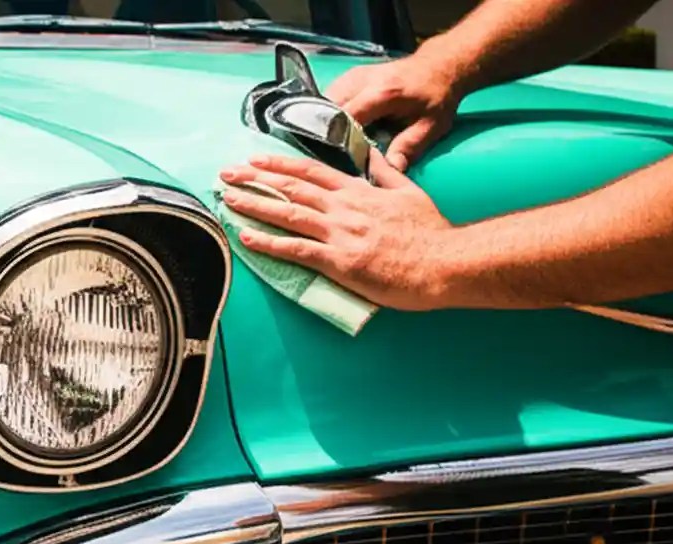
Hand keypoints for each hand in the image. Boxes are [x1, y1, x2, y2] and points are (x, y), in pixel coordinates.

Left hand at [219, 152, 463, 311]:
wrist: (445, 262)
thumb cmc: (430, 232)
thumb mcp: (408, 190)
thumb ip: (385, 170)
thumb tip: (370, 152)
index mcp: (359, 190)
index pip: (311, 170)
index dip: (279, 163)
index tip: (255, 159)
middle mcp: (344, 207)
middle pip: (291, 187)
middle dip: (255, 179)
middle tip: (226, 175)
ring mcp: (341, 233)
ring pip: (288, 214)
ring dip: (254, 205)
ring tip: (228, 200)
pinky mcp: (340, 261)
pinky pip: (296, 249)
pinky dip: (269, 242)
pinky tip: (247, 238)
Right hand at [327, 56, 463, 170]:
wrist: (439, 65)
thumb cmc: (437, 96)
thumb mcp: (431, 126)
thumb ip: (409, 147)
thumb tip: (391, 170)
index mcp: (383, 93)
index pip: (346, 117)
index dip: (339, 139)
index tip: (339, 159)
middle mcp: (362, 81)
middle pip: (328, 109)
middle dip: (327, 133)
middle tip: (333, 154)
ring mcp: (353, 76)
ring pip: (324, 103)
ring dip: (325, 123)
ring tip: (333, 143)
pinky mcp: (349, 77)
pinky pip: (328, 97)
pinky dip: (328, 114)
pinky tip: (336, 129)